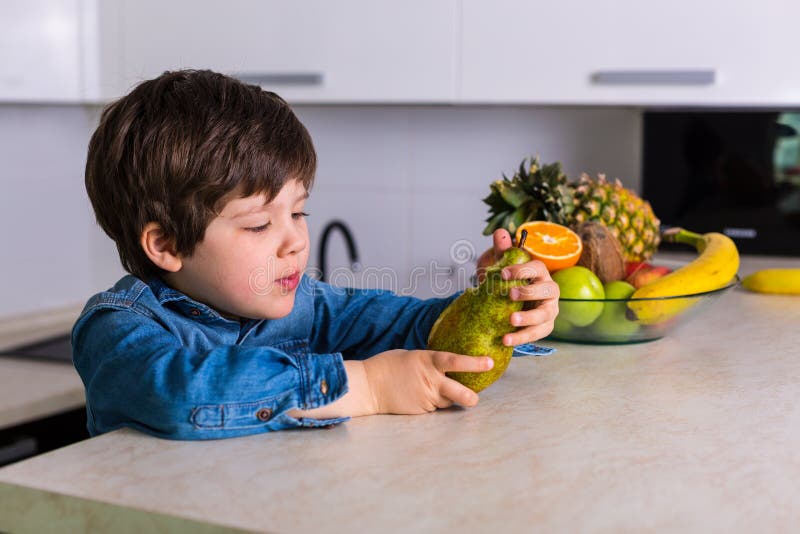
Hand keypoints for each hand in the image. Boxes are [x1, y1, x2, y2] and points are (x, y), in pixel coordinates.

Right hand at [363, 349, 493, 413]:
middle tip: (474, 398)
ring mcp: (425, 398)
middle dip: (471, 398)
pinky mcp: (420, 411)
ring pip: (447, 402)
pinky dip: (432, 404)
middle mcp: (430, 380)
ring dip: (447, 399)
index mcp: (427, 361)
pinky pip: (434, 409)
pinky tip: (419, 397)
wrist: (368, 386)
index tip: (489, 362)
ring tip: (433, 391)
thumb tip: (447, 365)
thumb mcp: (412, 356)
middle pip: (460, 393)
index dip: (474, 363)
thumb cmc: (388, 366)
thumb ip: (430, 362)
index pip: (456, 361)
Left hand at [476, 229, 559, 346]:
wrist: (509, 304)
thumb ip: (503, 251)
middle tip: (510, 295)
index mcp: (540, 274)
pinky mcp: (545, 327)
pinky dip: (522, 337)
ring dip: (528, 319)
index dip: (522, 270)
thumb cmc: (509, 282)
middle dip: (529, 292)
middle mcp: (550, 291)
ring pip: (545, 315)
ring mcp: (550, 310)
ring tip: (510, 321)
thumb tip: (500, 233)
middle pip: (548, 290)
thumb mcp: (503, 267)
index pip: (538, 268)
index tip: (503, 273)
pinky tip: (506, 340)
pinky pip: (537, 333)